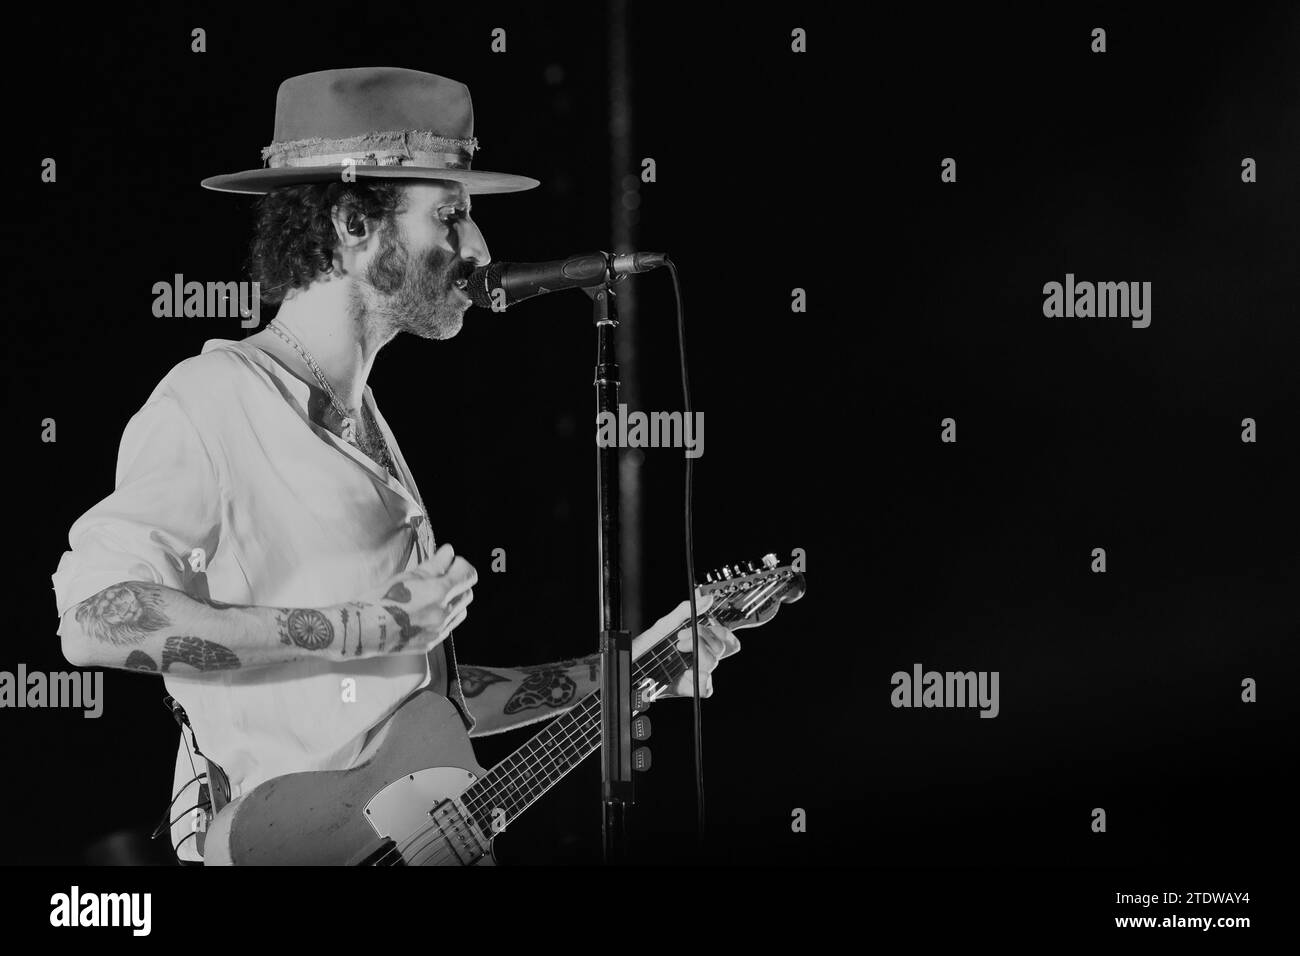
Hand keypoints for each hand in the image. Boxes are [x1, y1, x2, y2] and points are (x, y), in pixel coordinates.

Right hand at [351, 543, 476, 656]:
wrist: (363, 630)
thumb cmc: (381, 600)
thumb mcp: (407, 576)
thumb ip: (434, 564)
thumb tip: (449, 552)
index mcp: (438, 593)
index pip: (468, 575)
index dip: (462, 565)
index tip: (452, 561)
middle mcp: (443, 614)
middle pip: (467, 593)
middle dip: (460, 582)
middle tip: (444, 575)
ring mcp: (438, 631)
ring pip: (460, 611)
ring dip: (454, 600)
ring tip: (435, 594)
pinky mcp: (431, 642)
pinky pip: (448, 627)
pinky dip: (445, 616)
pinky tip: (429, 610)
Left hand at [632, 597, 740, 698]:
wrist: (630, 664)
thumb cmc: (646, 645)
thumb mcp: (665, 625)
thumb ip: (686, 611)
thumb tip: (706, 598)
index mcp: (698, 642)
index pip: (724, 638)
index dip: (725, 633)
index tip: (714, 626)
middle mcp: (699, 657)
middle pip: (721, 648)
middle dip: (704, 636)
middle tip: (681, 634)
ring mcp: (694, 672)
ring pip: (713, 663)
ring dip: (698, 652)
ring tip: (677, 647)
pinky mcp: (688, 688)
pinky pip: (706, 688)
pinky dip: (699, 679)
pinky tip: (685, 672)